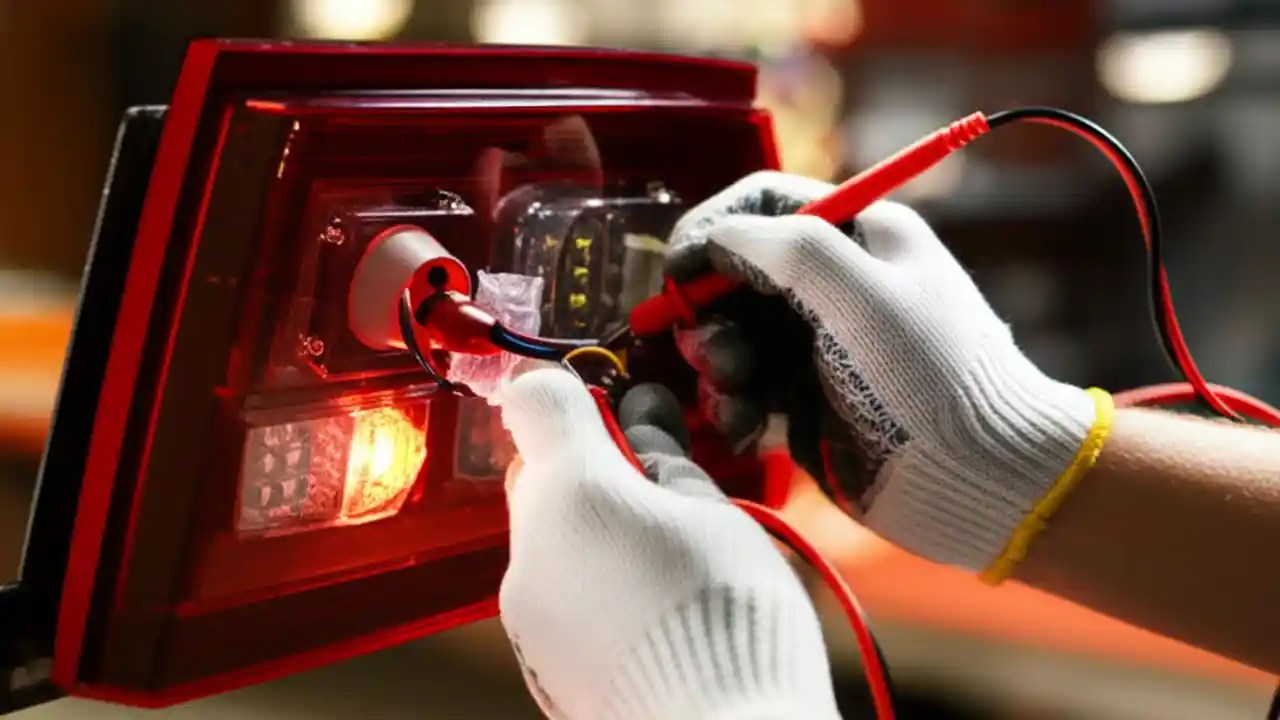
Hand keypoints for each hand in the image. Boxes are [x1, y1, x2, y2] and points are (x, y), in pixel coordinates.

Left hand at [496, 364, 840, 719]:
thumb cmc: (733, 619)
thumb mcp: (716, 515)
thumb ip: (666, 460)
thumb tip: (643, 426)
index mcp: (575, 492)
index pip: (535, 399)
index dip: (574, 398)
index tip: (613, 414)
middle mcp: (530, 546)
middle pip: (538, 472)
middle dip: (586, 471)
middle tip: (655, 495)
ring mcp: (525, 608)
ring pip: (542, 535)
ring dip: (585, 531)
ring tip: (656, 565)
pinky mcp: (533, 656)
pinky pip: (549, 592)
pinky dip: (583, 585)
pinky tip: (639, 610)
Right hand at [665, 171, 1108, 576]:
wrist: (980, 475)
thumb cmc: (931, 372)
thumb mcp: (859, 291)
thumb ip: (782, 247)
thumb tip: (716, 240)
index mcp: (857, 236)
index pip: (762, 203)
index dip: (712, 228)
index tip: (679, 273)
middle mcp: (831, 283)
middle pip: (733, 273)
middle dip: (709, 311)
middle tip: (718, 356)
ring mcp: (815, 344)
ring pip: (729, 334)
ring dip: (716, 364)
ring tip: (735, 400)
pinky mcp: (803, 401)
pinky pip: (742, 389)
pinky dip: (732, 406)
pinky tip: (746, 429)